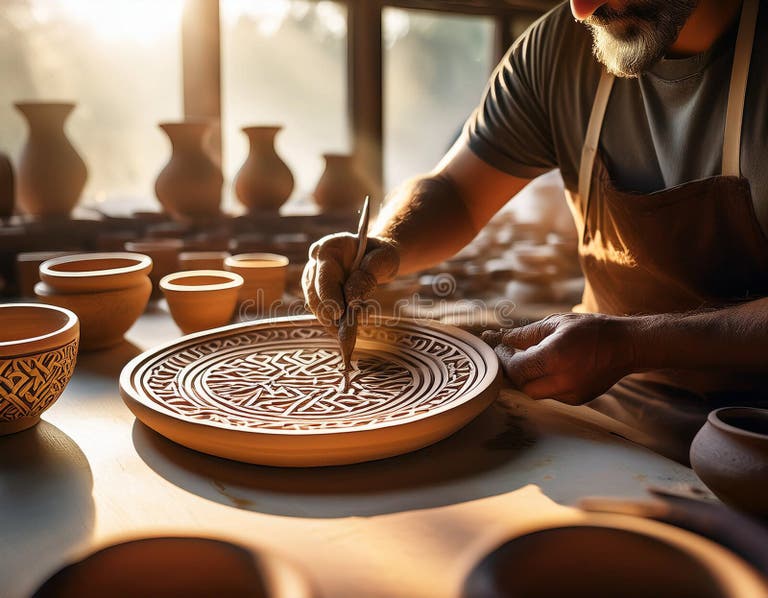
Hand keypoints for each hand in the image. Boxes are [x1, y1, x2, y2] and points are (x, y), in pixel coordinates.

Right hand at [302, 233, 398, 333]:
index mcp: (330, 247)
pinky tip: (349, 327)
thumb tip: (352, 298)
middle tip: (347, 333)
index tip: (339, 313)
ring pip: (316, 305)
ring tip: (352, 331)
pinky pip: (321, 311)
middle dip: (330, 315)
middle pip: (315, 293)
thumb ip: (369, 273)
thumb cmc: (380, 255)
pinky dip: (333, 323)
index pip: (324, 274)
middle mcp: (315, 262)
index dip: (329, 295)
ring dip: (332, 322)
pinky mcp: (316, 292)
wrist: (375, 258)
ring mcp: (313, 277)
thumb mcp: (384, 258)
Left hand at [482, 313, 637, 404]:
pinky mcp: (579, 399)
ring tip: (530, 361)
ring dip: (528, 379)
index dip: (505, 359)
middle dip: (514, 371)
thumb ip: (526, 334)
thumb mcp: (556, 323)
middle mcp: (563, 380)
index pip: (517, 367)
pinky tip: (550, 369)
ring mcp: (572, 393)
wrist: (626, 345)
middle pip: (523, 385)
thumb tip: (503, 339)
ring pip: (536, 393)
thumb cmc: (592, 330)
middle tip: (512, 355)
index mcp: (555, 357)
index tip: (502, 348)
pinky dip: (545, 384)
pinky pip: (552, 395)